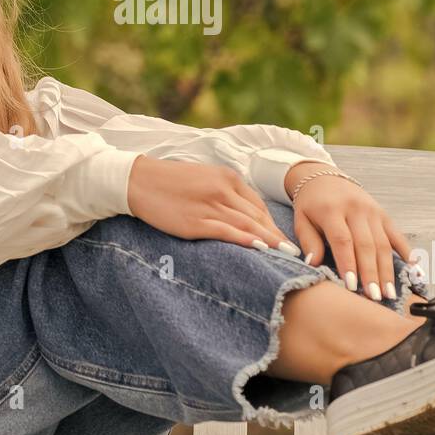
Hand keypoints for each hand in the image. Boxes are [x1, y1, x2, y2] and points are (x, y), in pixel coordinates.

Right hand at [126, 156, 300, 253]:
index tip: (284, 241)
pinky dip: (246, 240)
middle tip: (295, 254)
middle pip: (257, 216)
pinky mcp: (196, 221)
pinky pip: (227, 231)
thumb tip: (245, 215)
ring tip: (286, 257)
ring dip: (269, 241)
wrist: (139, 181)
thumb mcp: (205, 178)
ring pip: (247, 225)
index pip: (258, 205)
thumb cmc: (171, 182)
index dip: (273, 225)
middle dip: (277, 236)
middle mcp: (223, 190)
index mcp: (228, 177)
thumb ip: (226, 193)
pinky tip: (260, 249)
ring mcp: (210, 205)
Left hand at [286, 163, 411, 300]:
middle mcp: (356, 209)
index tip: (352, 286)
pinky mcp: (384, 214)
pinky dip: (406, 253)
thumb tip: (314, 264)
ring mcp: (373, 211)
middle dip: (371, 273)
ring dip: (387, 270)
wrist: (325, 178)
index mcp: (332, 210)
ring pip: (383, 243)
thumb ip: (308, 241)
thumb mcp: (301, 219)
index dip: (348, 264)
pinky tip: (412, 270)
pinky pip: (397, 235)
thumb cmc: (311, 204)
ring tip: (388, 293)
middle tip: (374, 297)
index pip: (343, 240)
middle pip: (366, 245)